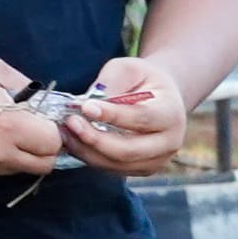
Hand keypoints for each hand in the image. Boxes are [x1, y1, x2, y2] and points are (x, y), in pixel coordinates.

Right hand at [0, 54, 61, 181]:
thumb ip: (26, 86)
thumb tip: (45, 101)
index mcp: (10, 126)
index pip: (53, 142)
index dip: (52, 128)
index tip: (43, 116)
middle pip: (45, 165)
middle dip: (45, 147)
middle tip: (32, 127)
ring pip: (22, 169)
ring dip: (23, 153)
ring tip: (4, 129)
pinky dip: (0, 157)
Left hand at [61, 55, 188, 178]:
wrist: (160, 98)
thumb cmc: (143, 79)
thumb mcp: (130, 68)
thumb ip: (112, 81)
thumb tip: (89, 104)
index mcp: (171, 114)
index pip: (140, 118)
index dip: (112, 115)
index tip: (85, 107)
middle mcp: (168, 143)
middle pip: (127, 151)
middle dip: (95, 139)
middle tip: (70, 123)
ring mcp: (156, 162)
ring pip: (116, 164)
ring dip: (87, 150)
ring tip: (66, 132)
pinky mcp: (141, 170)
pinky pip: (111, 169)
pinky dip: (90, 156)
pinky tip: (74, 141)